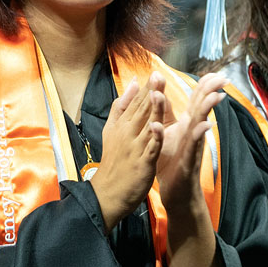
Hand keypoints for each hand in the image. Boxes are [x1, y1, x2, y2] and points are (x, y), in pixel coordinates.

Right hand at [94, 74, 164, 230]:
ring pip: (146, 125)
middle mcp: (127, 133)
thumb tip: (133, 83)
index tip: (155, 72)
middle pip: (141, 110)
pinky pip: (150, 148)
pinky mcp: (142, 162)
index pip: (135, 103)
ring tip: (160, 93)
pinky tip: (159, 126)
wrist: (107, 193)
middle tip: (159, 76)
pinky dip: (155, 137)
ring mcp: (135, 148)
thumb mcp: (112, 130)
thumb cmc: (114, 161)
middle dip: (150, 92)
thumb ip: (122, 106)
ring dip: (153, 109)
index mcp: (122, 125)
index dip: (146, 88)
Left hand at [154, 73, 226, 214]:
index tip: (215, 73)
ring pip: (200, 125)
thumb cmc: (170, 161)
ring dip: (206, 110)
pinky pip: (193, 146)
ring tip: (215, 96)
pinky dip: (197, 135)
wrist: (174, 191)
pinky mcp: (188, 160)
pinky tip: (204, 126)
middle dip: (212, 93)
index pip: (196, 102)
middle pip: (203, 109)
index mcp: (187, 125)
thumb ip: (164, 113)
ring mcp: (192, 147)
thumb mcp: (165, 133)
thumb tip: (160, 91)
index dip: (205, 87)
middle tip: (223, 78)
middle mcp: (193, 133)